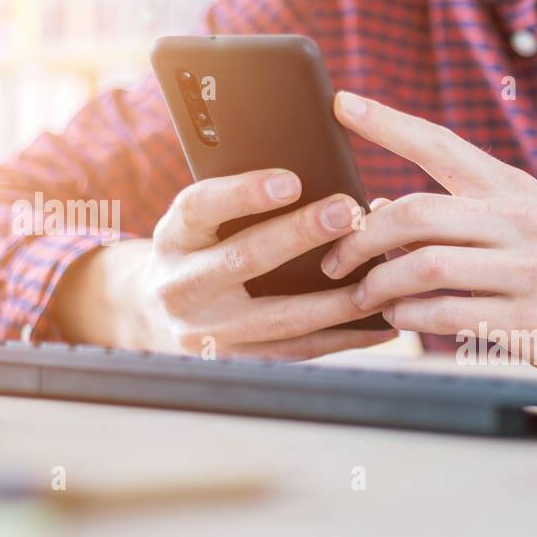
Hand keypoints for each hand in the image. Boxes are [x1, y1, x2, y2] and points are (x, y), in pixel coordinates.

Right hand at [53, 169, 396, 357]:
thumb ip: (237, 202)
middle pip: (245, 259)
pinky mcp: (238, 362)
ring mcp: (208, 333)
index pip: (199, 208)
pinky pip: (298, 351)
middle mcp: (181, 288)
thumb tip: (315, 174)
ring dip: (337, 297)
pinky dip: (343, 337)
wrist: (155, 314)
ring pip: (281, 316)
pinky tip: (379, 322)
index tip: (290, 180)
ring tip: (381, 274)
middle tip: (351, 213)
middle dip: (302, 235)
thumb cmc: (198, 250)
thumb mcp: (199, 222)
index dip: (243, 193)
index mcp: (172, 238)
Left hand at [324, 91, 536, 384]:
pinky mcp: (529, 321)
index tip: (340, 103)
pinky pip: (448, 314)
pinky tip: (401, 322)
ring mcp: (527, 271)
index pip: (441, 144)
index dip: (387, 121)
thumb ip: (462, 212)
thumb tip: (384, 206)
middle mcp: (519, 221)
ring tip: (364, 298)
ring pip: (425, 266)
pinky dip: (410, 319)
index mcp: (513, 189)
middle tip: (335, 258)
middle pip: (415, 212)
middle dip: (360, 237)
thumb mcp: (526, 223)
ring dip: (379, 285)